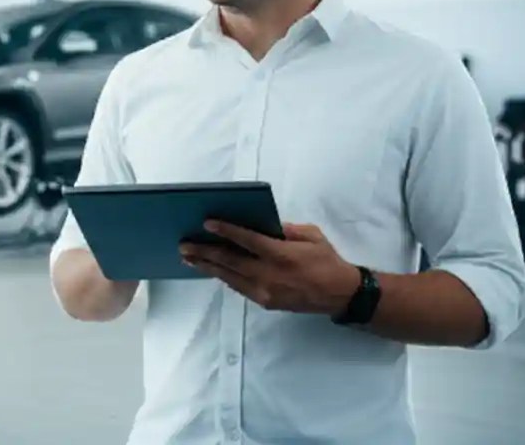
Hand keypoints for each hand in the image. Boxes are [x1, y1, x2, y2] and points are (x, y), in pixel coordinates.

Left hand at [180, 221, 361, 315]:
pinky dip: (224, 277)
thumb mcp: (310, 235)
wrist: (339, 295)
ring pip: (229, 277)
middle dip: (205, 252)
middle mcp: (269, 274)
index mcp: (281, 254)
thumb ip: (285, 229)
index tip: (207, 223)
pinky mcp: (264, 302)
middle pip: (230, 261)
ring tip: (189, 258)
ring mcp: (265, 291)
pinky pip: (238, 287)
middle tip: (184, 245)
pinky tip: (212, 270)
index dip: (226, 231)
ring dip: (208, 267)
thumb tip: (263, 225)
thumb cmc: (326, 260)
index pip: (247, 240)